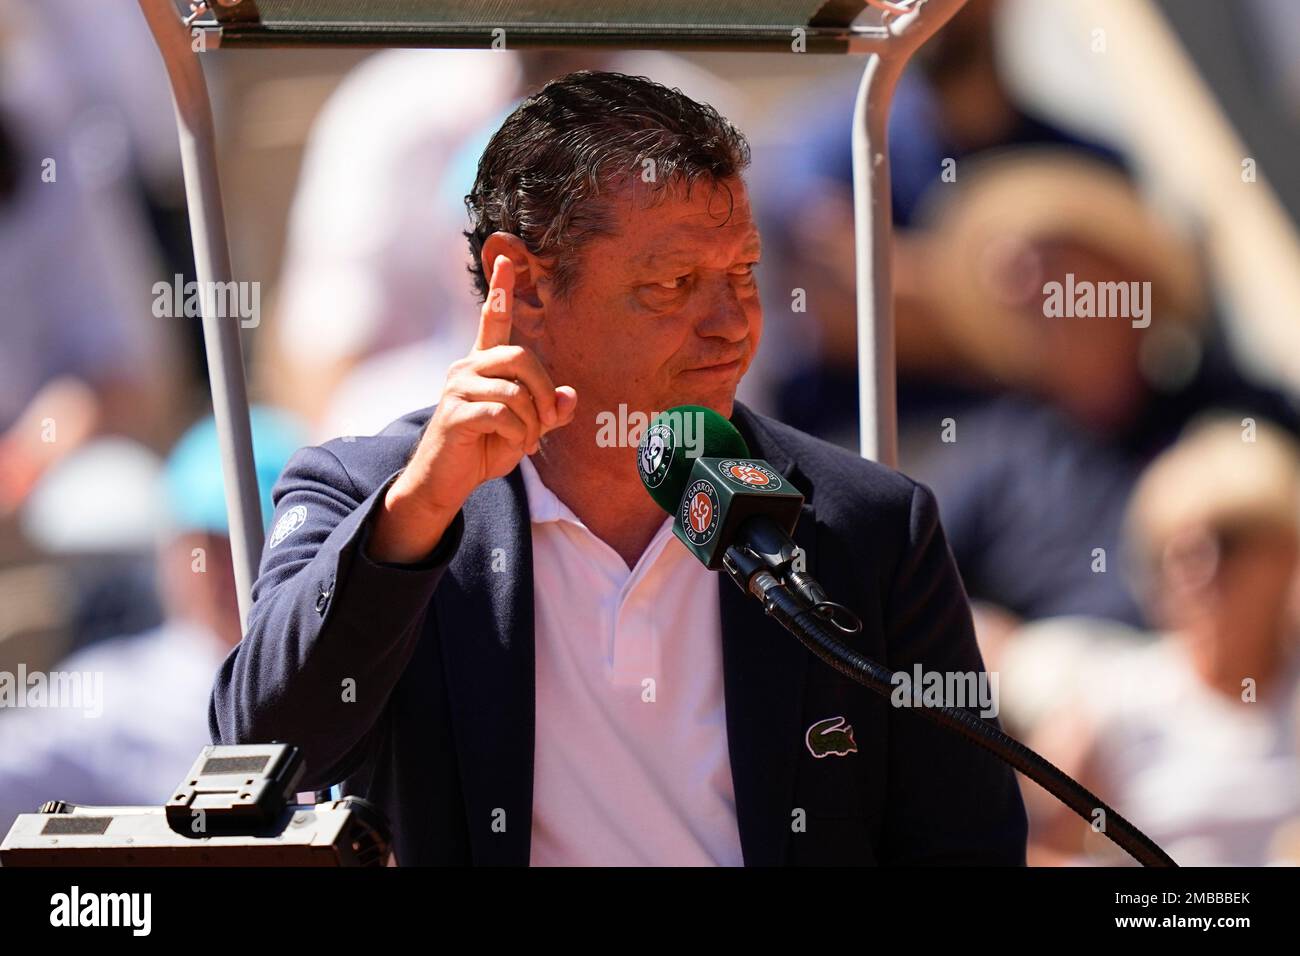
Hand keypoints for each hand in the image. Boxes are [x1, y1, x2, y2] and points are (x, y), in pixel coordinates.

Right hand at [367, 256, 576, 562]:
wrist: (446, 482)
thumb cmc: (484, 450)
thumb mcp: (525, 430)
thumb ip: (549, 412)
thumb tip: (571, 397)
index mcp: (483, 364)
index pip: (492, 319)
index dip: (500, 289)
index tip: (505, 257)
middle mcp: (466, 368)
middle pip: (521, 357)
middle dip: (544, 391)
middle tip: (548, 422)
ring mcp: (457, 389)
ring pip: (515, 391)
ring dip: (533, 422)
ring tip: (527, 441)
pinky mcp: (455, 414)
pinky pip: (502, 415)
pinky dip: (519, 435)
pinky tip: (514, 447)